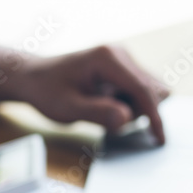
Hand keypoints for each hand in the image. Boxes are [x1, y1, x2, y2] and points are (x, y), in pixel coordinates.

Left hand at [17, 45, 169, 143]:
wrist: (34, 77)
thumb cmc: (47, 91)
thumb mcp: (68, 108)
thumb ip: (97, 113)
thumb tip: (127, 118)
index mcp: (108, 58)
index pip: (143, 89)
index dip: (154, 116)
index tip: (158, 139)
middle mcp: (120, 53)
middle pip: (149, 89)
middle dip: (137, 111)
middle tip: (104, 118)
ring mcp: (122, 58)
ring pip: (146, 90)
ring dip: (132, 107)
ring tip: (99, 108)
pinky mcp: (122, 67)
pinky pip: (137, 89)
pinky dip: (127, 103)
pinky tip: (104, 103)